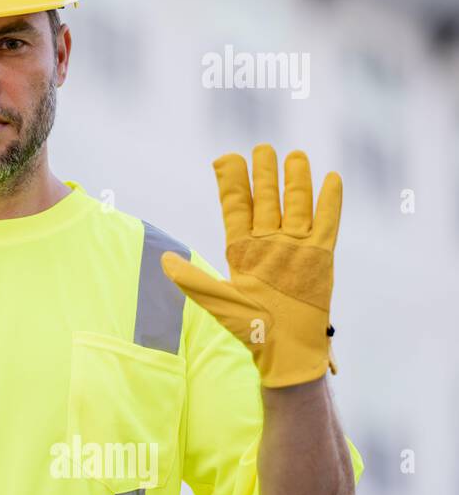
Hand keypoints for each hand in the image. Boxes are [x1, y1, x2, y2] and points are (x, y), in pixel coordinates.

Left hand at [160, 144, 341, 387]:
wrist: (284, 347)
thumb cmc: (248, 328)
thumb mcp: (216, 299)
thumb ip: (191, 278)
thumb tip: (164, 260)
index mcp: (241, 249)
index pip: (236, 208)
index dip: (231, 183)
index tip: (225, 158)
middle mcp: (268, 243)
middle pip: (267, 200)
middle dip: (264, 174)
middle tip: (262, 147)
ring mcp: (295, 247)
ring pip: (296, 205)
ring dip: (295, 181)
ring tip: (295, 155)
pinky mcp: (321, 256)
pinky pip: (326, 223)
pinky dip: (329, 201)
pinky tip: (331, 179)